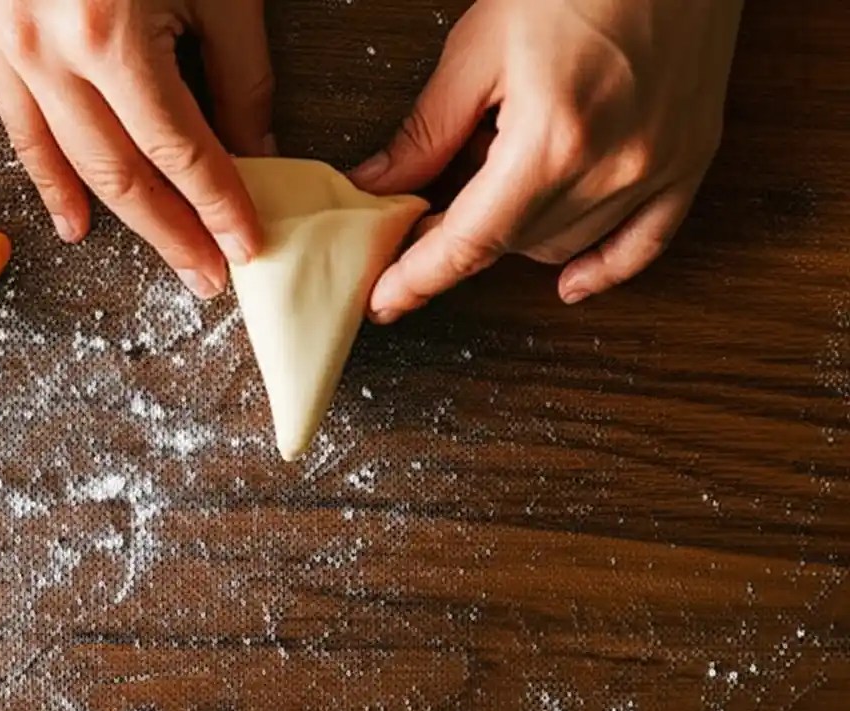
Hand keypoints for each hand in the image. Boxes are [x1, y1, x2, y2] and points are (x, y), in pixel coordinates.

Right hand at [0, 0, 274, 298]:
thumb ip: (238, 75)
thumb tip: (250, 153)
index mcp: (108, 31)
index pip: (175, 148)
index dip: (215, 203)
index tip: (243, 242)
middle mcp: (48, 47)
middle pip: (120, 169)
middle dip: (172, 230)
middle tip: (208, 272)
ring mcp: (8, 40)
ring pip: (69, 158)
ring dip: (119, 218)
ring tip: (166, 256)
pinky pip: (20, 124)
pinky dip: (49, 177)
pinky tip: (73, 221)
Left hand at [351, 0, 743, 321]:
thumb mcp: (479, 48)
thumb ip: (428, 130)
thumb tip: (379, 184)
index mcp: (552, 139)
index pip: (471, 239)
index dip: (419, 278)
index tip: (385, 301)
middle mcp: (612, 166)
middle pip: (513, 245)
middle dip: (458, 242)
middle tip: (423, 221)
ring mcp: (659, 168)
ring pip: (566, 247)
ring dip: (517, 238)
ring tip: (496, 187)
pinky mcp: (692, 159)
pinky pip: (644, 244)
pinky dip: (602, 267)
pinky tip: (569, 282)